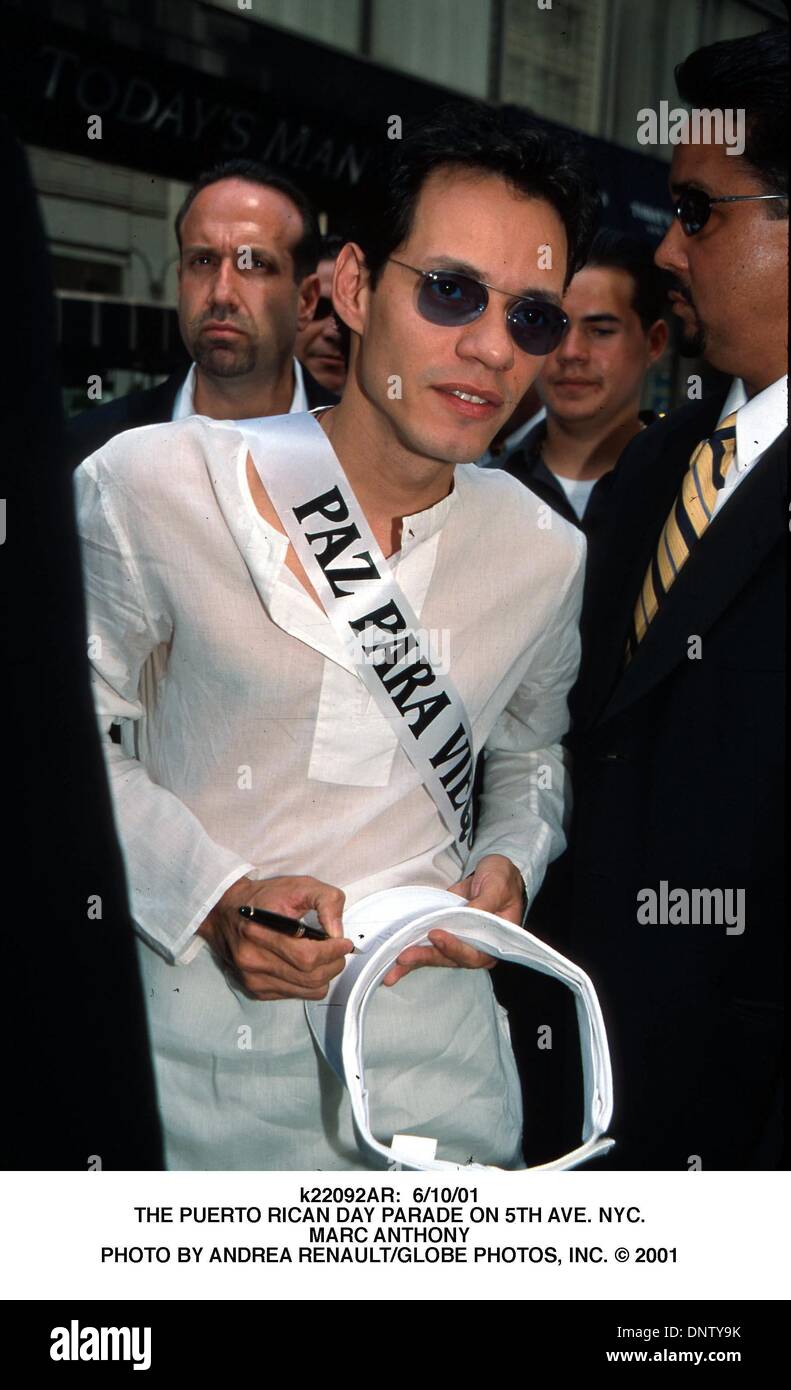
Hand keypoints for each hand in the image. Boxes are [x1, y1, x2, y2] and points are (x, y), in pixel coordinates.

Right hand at [198, 874, 352, 1000]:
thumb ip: (325, 901)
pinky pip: (295, 995)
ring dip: (325, 975)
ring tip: (324, 957)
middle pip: (310, 977)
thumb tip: (338, 932)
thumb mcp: (298, 885)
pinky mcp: (255, 990)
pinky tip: (304, 965)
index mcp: (260, 933)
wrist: (224, 912)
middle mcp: (253, 962)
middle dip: (334, 964)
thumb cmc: (262, 898)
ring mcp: (253, 979)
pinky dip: (308, 983)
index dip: (333, 952)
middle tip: (339, 950)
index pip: (307, 957)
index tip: (344, 943)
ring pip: (307, 990)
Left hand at [381, 855, 523, 987]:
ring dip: (414, 960)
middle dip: (426, 957)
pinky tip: (394, 959)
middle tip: (403, 957)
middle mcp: (475, 947)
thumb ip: (484, 902)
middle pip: (449, 958)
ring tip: (392, 967)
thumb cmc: (502, 879)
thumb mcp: (497, 886)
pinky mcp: (443, 933)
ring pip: (435, 955)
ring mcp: (457, 941)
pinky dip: (411, 949)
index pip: (473, 953)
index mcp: (494, 941)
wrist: (493, 871)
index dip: (454, 948)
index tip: (436, 936)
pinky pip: (427, 944)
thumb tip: (467, 915)